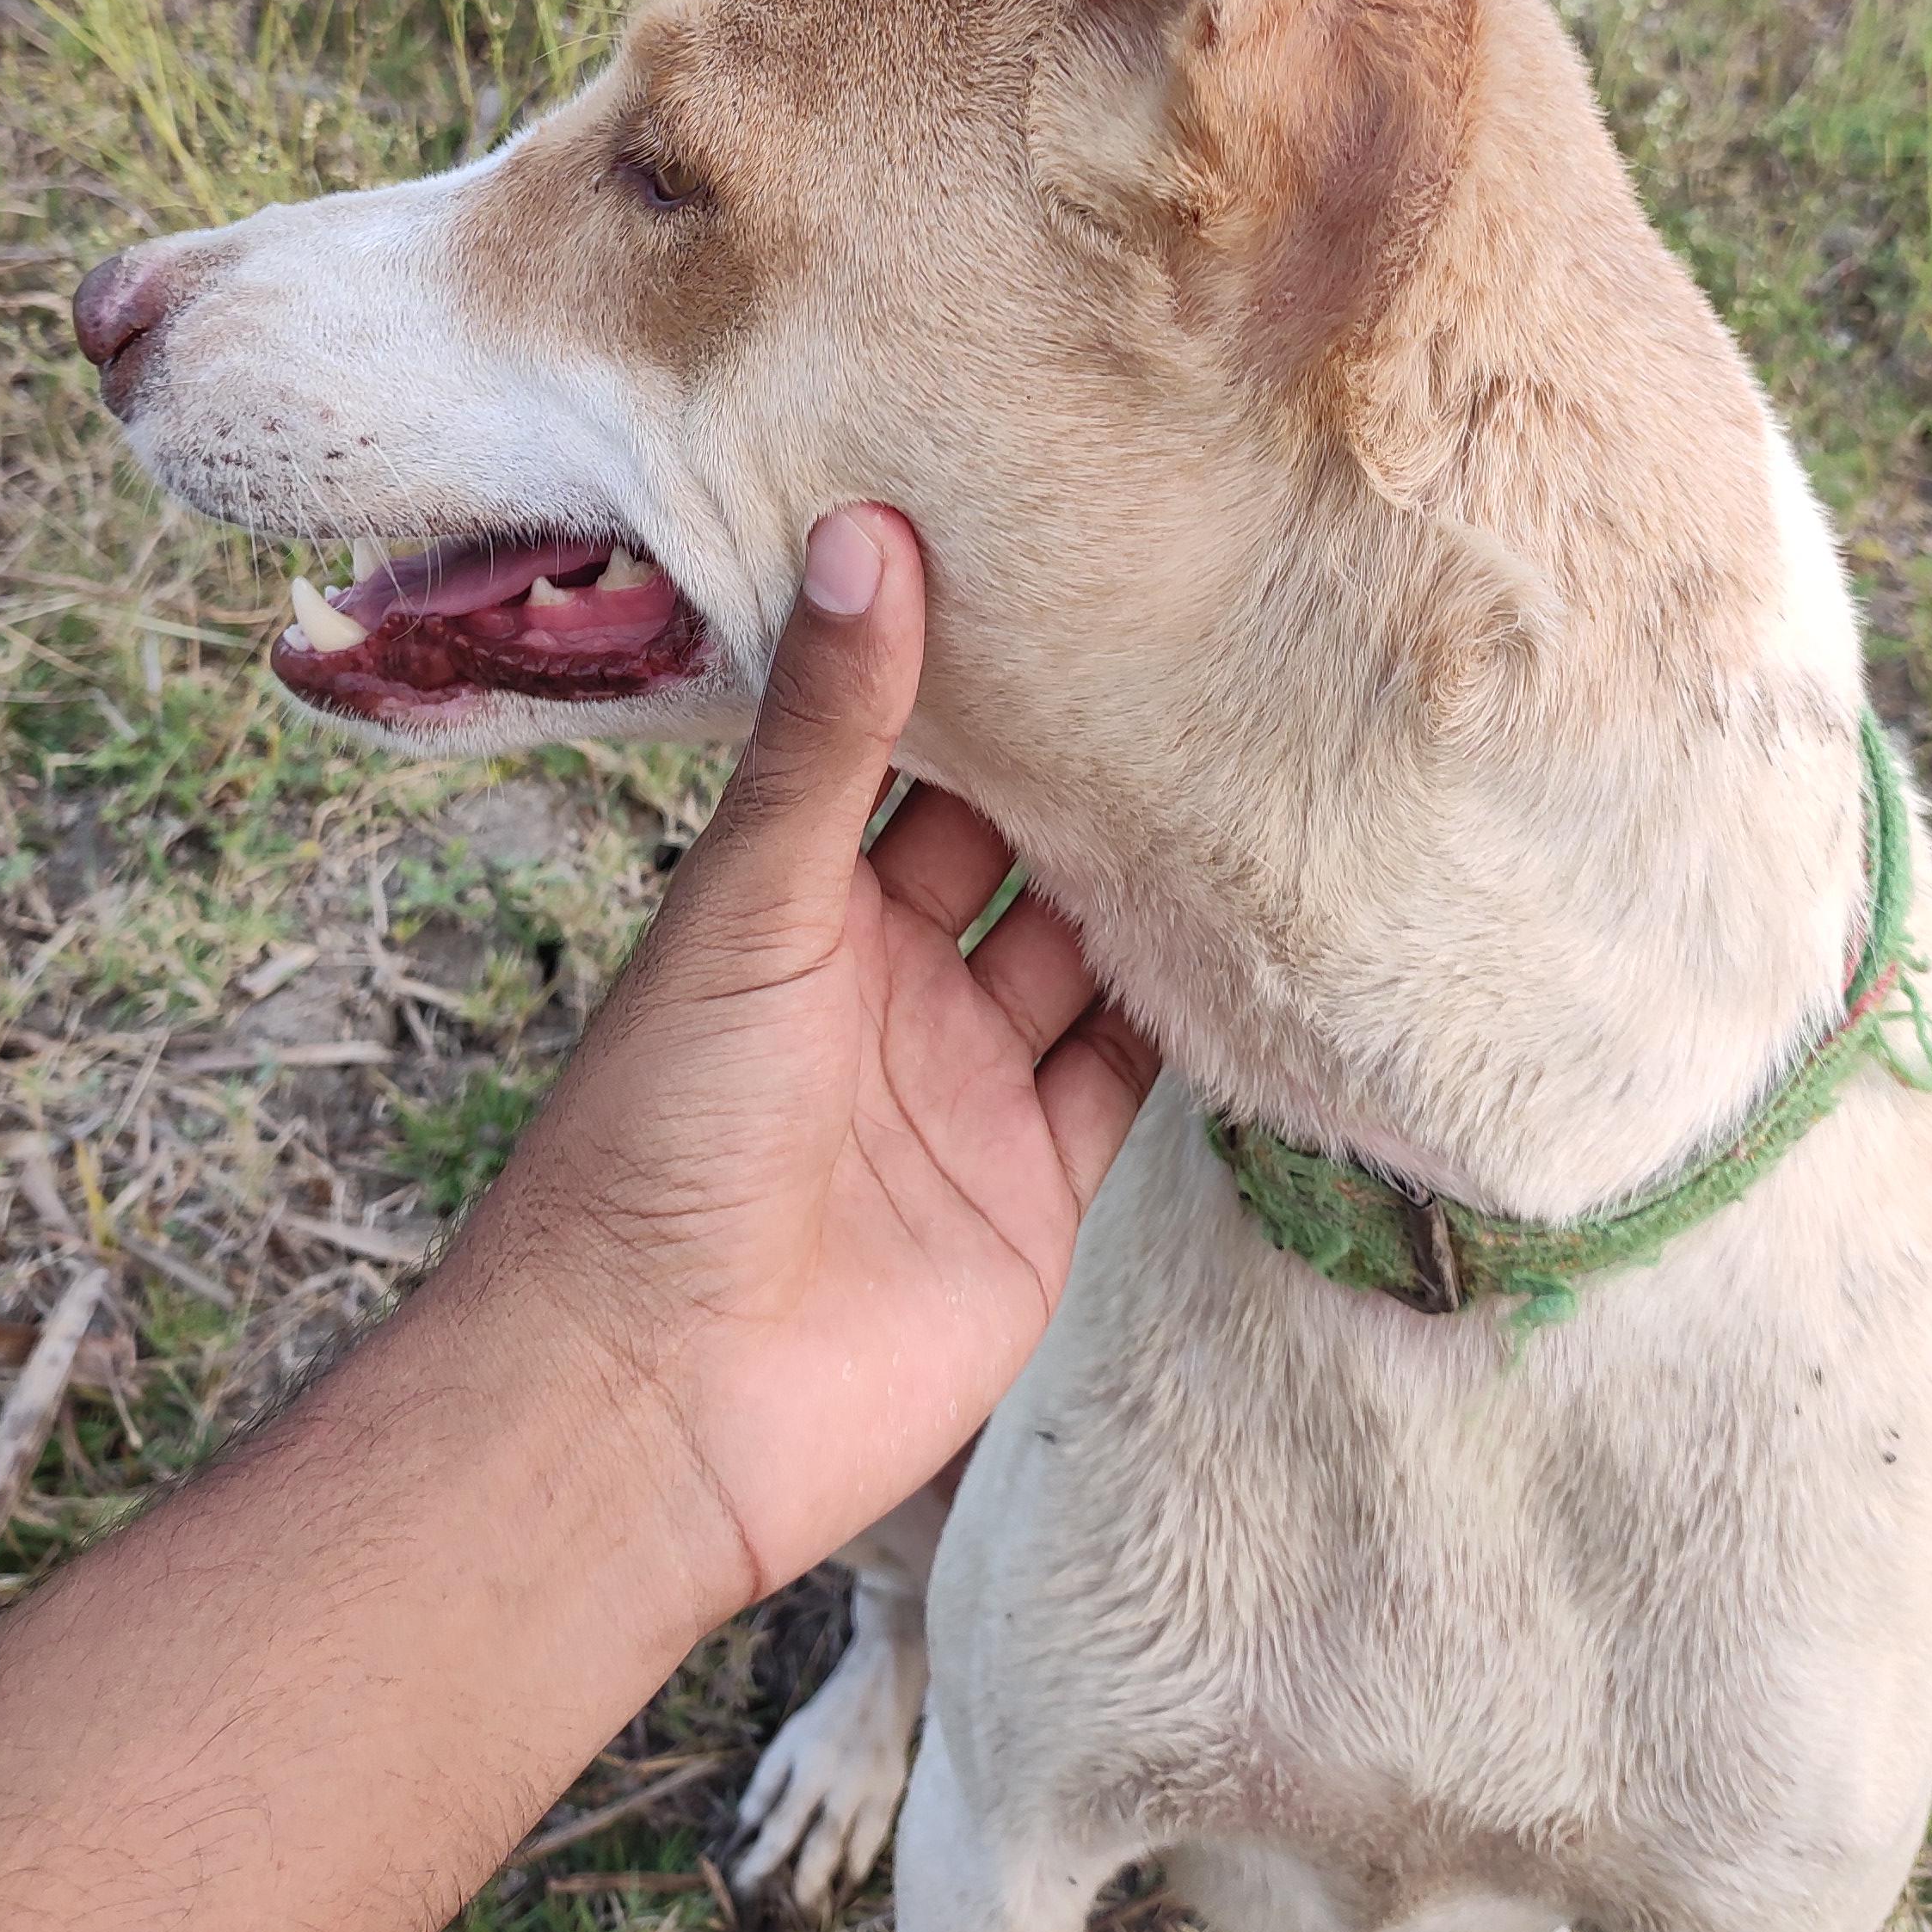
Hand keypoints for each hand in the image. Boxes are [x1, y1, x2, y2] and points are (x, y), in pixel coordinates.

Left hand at [442, 505, 1156, 1617]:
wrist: (659, 1400)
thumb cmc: (661, 1133)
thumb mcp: (749, 902)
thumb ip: (827, 735)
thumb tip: (863, 531)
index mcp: (796, 903)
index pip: (907, 759)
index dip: (978, 672)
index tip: (1067, 560)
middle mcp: (887, 983)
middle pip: (1014, 851)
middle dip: (1092, 771)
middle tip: (1204, 643)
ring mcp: (966, 1086)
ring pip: (1087, 956)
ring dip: (1157, 883)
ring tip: (1264, 759)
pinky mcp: (1036, 1187)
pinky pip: (1133, 1079)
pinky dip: (1194, 1018)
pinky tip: (1271, 930)